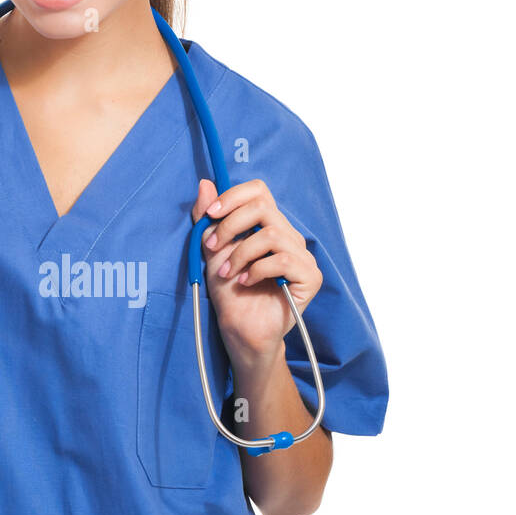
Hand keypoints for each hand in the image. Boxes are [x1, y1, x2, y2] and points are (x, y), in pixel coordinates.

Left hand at [191, 177, 321, 360]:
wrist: (240, 330)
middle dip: (231, 225)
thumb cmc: (229, 292)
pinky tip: (246, 283)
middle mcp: (288, 237)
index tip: (210, 214)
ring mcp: (302, 256)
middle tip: (212, 247)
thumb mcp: (211, 251)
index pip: (259, 192)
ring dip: (241, 254)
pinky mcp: (310, 277)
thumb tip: (205, 184)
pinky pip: (284, 260)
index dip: (233, 197)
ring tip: (227, 273)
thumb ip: (208, 219)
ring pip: (272, 234)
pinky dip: (258, 270)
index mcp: (268, 226)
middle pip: (264, 207)